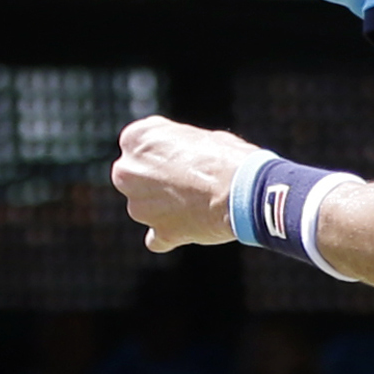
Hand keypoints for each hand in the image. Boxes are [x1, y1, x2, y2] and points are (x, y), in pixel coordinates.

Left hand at [111, 116, 262, 252]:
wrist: (245, 191)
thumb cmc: (225, 156)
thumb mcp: (195, 136)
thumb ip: (173, 147)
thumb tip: (175, 160)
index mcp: (135, 139)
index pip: (139, 145)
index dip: (164, 151)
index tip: (183, 155)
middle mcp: (128, 172)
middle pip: (135, 178)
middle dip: (155, 181)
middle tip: (187, 180)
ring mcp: (139, 206)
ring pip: (145, 207)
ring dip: (164, 207)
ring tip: (199, 202)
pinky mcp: (158, 232)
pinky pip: (157, 237)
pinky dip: (170, 233)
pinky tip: (192, 225)